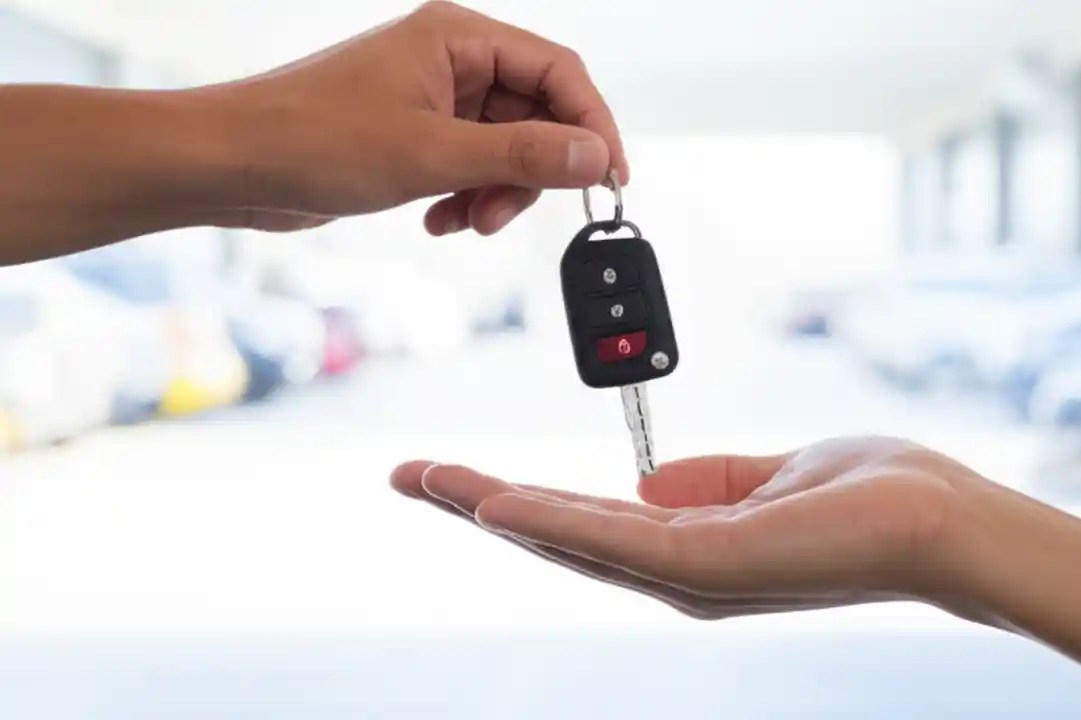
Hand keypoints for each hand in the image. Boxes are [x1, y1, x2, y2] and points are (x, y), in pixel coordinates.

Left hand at [209, 0, 626, 234]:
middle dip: (531, 172)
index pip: (559, 72)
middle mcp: (451, 60)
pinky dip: (467, 196)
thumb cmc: (311, 140)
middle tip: (505, 213)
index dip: (593, 126)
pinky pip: (471, 164)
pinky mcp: (415, 133)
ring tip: (465, 220)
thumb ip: (522, 156)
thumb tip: (595, 156)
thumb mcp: (432, 155)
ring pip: (506, 147)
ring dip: (497, 192)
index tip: (610, 179)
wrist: (232, 165)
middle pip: (537, 114)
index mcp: (458, 37)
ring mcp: (433, 97)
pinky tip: (439, 218)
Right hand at [390, 437, 987, 619]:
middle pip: (559, 539)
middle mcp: (680, 576)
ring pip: (570, 541)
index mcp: (693, 552)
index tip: (461, 478)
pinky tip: (498, 503)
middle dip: (479, 509)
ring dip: (492, 510)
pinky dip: (551, 521)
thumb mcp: (772, 474)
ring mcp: (692, 577)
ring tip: (428, 481)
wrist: (946, 521)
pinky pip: (615, 540)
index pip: (586, 525)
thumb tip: (646, 483)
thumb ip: (709, 481)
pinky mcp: (712, 566)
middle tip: (409, 478)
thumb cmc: (875, 496)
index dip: (519, 503)